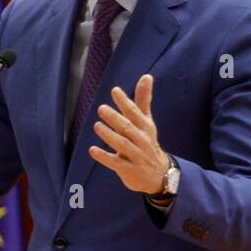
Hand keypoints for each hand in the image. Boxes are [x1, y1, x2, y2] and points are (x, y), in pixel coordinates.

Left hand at [88, 73, 169, 194]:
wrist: (158, 174)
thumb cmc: (146, 142)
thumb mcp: (146, 121)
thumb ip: (143, 99)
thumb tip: (146, 76)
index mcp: (145, 127)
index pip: (135, 112)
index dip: (125, 102)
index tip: (115, 91)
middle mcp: (142, 140)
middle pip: (128, 128)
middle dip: (115, 118)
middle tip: (101, 108)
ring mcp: (136, 156)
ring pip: (122, 145)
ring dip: (109, 135)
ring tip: (96, 125)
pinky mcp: (129, 170)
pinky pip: (115, 163)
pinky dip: (104, 157)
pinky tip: (92, 150)